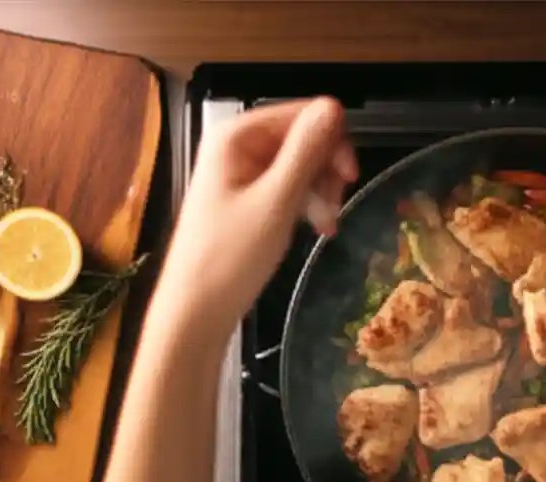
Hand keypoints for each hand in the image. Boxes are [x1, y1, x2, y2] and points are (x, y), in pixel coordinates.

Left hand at [158, 97, 356, 337]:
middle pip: (304, 137)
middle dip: (327, 169)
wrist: (196, 312)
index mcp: (238, 135)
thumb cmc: (231, 258)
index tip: (349, 177)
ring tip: (327, 226)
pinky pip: (289, 187)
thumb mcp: (276, 202)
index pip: (303, 113)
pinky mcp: (247, 198)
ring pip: (301, 164)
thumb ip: (306, 151)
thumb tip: (335, 105)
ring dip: (321, 191)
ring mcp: (241, 172)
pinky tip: (318, 229)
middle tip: (336, 206)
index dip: (333, 140)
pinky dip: (307, 204)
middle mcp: (238, 145)